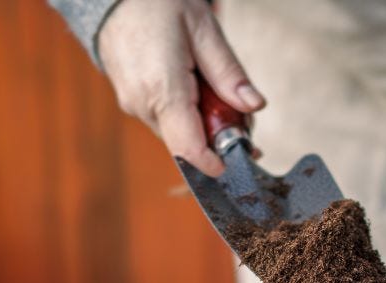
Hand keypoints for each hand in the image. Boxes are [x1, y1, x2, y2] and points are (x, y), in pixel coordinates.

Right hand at [98, 0, 264, 176]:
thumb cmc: (157, 4)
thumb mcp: (202, 29)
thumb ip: (228, 72)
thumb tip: (254, 106)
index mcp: (162, 89)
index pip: (189, 150)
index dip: (216, 163)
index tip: (241, 158)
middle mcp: (142, 105)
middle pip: (188, 144)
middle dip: (218, 138)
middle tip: (241, 116)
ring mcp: (133, 105)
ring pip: (178, 133)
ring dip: (202, 125)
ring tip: (215, 93)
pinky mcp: (131, 102)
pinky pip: (165, 121)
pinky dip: (186, 114)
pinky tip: (195, 89)